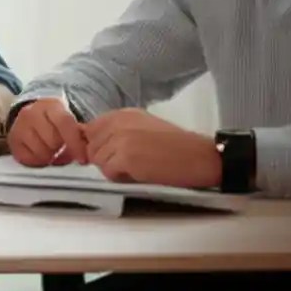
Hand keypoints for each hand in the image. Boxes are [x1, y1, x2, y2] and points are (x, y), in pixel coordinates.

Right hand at [8, 97, 88, 166]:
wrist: (30, 114)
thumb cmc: (54, 122)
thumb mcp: (66, 121)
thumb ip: (78, 134)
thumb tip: (89, 152)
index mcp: (50, 105)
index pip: (65, 123)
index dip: (75, 143)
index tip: (82, 158)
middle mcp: (31, 112)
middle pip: (52, 141)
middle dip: (60, 149)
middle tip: (61, 148)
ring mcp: (19, 125)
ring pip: (40, 152)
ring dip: (48, 156)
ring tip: (50, 151)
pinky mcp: (12, 139)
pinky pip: (27, 159)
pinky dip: (36, 161)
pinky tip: (39, 153)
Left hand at [85, 108, 220, 187]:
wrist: (199, 157)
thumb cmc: (176, 146)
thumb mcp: (143, 127)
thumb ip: (118, 131)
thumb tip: (93, 143)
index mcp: (123, 113)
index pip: (91, 128)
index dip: (97, 144)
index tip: (111, 153)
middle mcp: (119, 122)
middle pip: (92, 146)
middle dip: (105, 158)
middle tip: (127, 164)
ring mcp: (121, 139)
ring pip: (98, 160)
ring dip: (112, 168)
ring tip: (135, 168)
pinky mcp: (126, 157)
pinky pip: (108, 171)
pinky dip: (120, 177)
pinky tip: (138, 174)